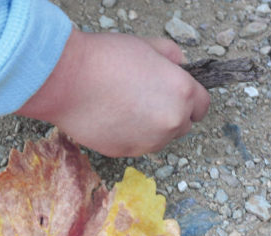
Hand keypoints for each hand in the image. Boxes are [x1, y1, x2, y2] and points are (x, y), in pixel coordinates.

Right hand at [16, 29, 209, 157]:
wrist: (67, 81)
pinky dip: (129, 136)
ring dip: (150, 128)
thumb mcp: (146, 46)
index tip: (176, 96)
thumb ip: (170, 56)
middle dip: (171, 115)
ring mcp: (148, 142)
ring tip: (125, 108)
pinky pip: (135, 146)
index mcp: (183, 93)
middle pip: (183, 126)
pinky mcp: (126, 153)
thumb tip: (179, 63)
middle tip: (146, 99)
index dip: (190, 99)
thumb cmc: (105, 59)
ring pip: (159, 139)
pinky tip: (111, 118)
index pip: (203, 106)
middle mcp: (171, 122)